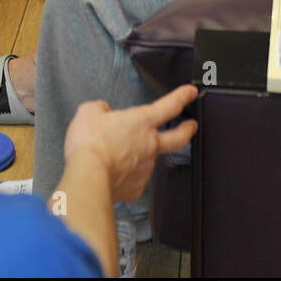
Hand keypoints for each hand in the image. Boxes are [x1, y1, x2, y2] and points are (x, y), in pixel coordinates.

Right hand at [63, 84, 198, 203]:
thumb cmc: (90, 145)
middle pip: (179, 137)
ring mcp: (145, 168)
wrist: (89, 178)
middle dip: (187, 130)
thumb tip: (103, 112)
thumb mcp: (89, 113)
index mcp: (142, 122)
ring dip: (138, 157)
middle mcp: (150, 145)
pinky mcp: (135, 187)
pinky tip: (112, 174)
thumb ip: (100, 109)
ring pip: (148, 160)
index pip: (170, 105)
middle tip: (191, 126)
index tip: (190, 93)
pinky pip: (132, 179)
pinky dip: (125, 176)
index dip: (183, 97)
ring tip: (116, 157)